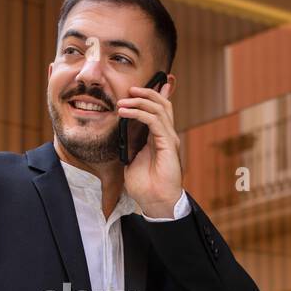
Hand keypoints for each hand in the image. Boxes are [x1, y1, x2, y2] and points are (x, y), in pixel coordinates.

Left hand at [119, 81, 181, 216]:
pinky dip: (139, 113)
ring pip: (159, 108)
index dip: (151, 96)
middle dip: (146, 93)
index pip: (159, 110)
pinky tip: (125, 113)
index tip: (134, 89)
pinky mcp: (168, 143)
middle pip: (162, 103)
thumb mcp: (132, 159)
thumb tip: (121, 131)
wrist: (155, 201)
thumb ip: (130, 144)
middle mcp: (167, 135)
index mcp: (159, 137)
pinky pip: (154, 120)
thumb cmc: (145, 185)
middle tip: (129, 90)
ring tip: (122, 102)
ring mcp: (169, 138)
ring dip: (139, 101)